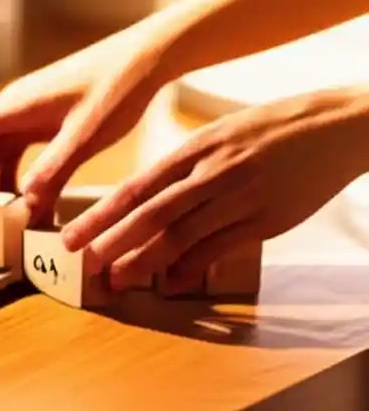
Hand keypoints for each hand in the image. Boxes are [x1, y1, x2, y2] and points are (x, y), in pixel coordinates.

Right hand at [0, 28, 170, 227]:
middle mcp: (12, 110)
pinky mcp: (44, 121)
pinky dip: (16, 182)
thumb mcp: (86, 134)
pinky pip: (16, 155)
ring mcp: (27, 114)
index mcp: (13, 107)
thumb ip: (54, 170)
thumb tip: (23, 208)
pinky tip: (28, 207)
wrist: (148, 56)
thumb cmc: (119, 86)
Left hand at [62, 89, 368, 291]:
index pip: (136, 188)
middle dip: (111, 242)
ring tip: (117, 280)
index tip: (71, 236)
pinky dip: (192, 269)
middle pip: (151, 214)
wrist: (338, 126)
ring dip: (145, 262)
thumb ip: (183, 167)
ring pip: (182, 236)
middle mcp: (213, 172)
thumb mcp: (219, 135)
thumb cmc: (271, 131)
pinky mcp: (267, 220)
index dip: (100, 216)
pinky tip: (172, 284)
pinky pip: (220, 249)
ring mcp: (241, 197)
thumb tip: (144, 199)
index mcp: (195, 149)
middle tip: (82, 264)